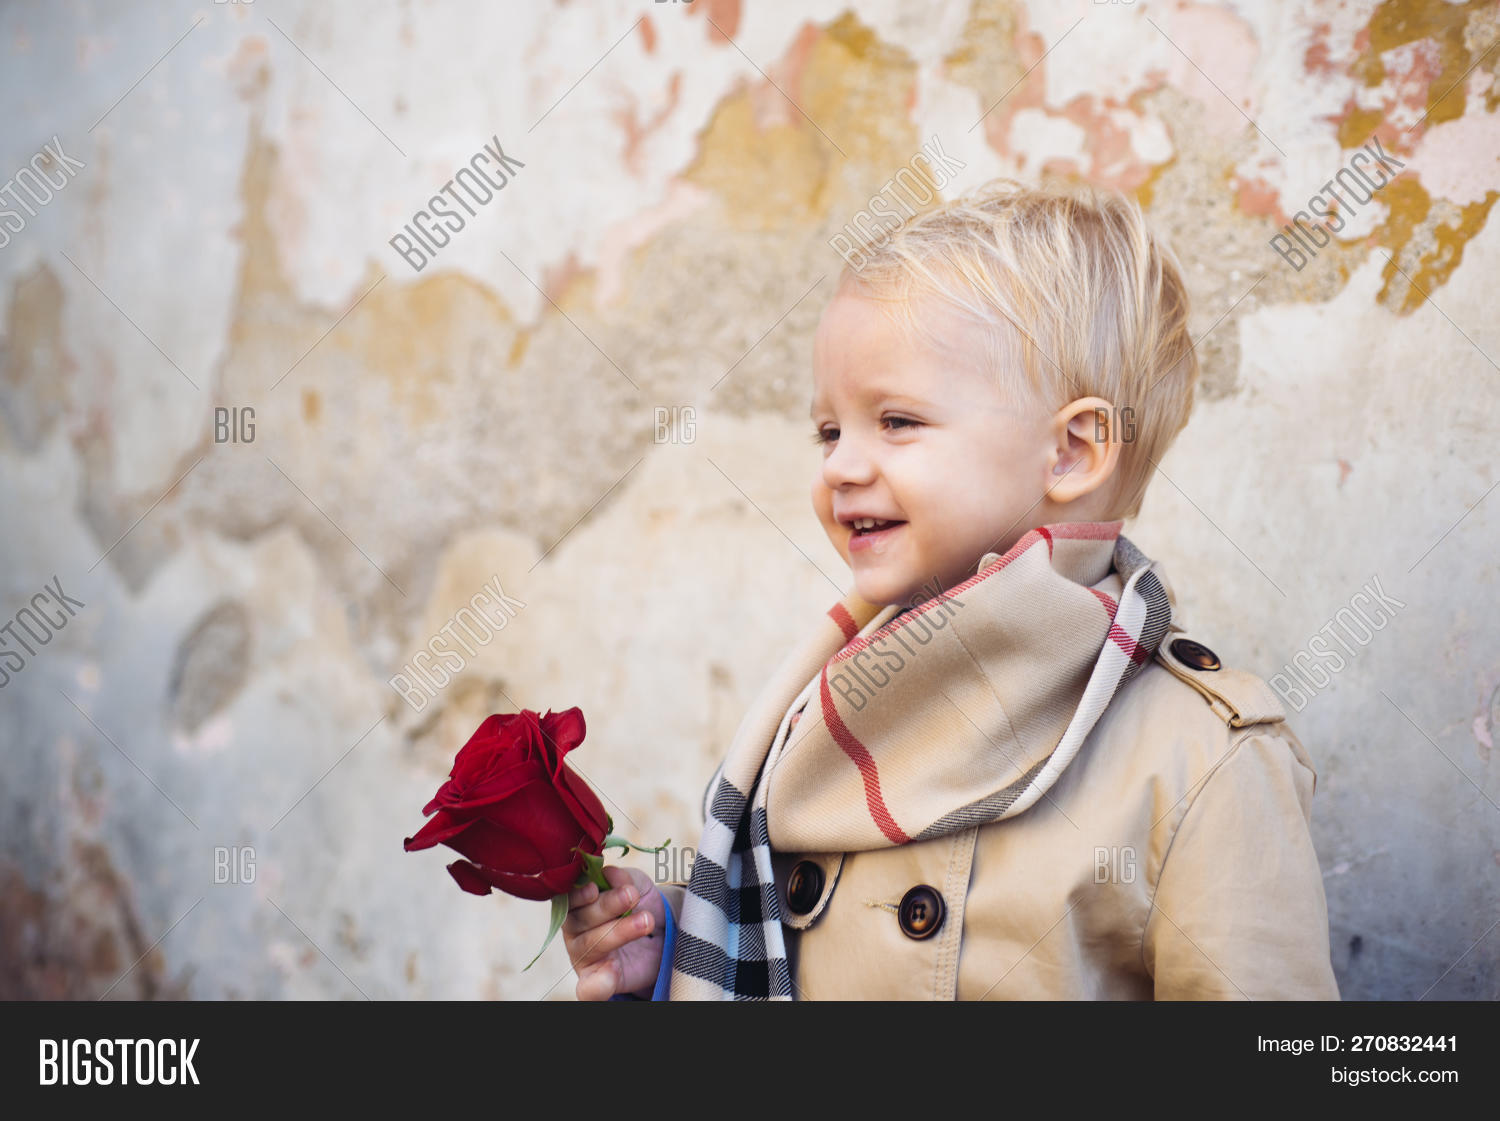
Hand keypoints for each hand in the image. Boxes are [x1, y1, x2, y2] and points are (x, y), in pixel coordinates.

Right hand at [564, 864, 666, 1000]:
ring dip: (618, 932)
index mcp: (578, 903)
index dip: (580, 894)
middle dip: (608, 906)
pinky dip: (598, 982)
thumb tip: (611, 873)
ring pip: (591, 945)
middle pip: (581, 920)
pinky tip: (613, 971)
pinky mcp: (597, 980)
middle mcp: (576, 930)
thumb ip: (622, 877)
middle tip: (632, 896)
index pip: (570, 898)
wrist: (659, 935)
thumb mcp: (635, 883)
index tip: (596, 888)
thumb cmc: (637, 904)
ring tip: (646, 921)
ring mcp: (585, 956)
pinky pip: (589, 988)